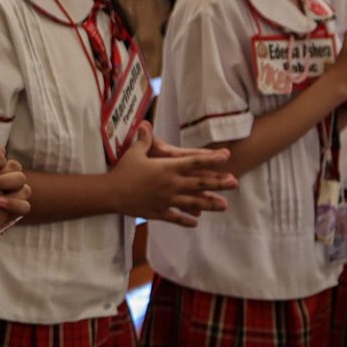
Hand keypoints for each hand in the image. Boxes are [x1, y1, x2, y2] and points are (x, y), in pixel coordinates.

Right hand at [109, 122, 235, 225]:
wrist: (111, 193)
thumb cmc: (122, 171)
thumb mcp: (134, 153)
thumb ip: (144, 140)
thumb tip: (144, 124)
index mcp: (167, 168)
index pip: (194, 162)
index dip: (211, 159)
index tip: (226, 157)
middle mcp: (171, 184)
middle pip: (200, 183)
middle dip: (219, 182)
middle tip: (235, 183)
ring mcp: (167, 200)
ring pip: (193, 202)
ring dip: (210, 203)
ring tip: (224, 206)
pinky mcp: (158, 212)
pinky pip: (176, 217)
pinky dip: (186, 220)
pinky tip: (196, 222)